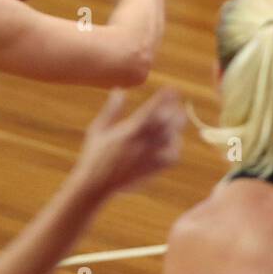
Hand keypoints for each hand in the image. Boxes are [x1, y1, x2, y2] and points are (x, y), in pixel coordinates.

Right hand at [69, 88, 185, 197]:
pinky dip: (176, 147)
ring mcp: (149, 157)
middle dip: (174, 110)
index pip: (152, 109)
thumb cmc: (94, 155)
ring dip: (176, 127)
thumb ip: (112, 110)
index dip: (163, 98)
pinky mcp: (152, 170)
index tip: (171, 89)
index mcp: (129, 131)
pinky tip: (174, 141)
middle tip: (177, 104)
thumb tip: (119, 90)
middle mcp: (142, 143)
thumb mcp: (98, 129)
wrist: (95, 185)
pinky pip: (172, 157)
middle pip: (167, 122)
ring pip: (171, 138)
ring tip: (178, 118)